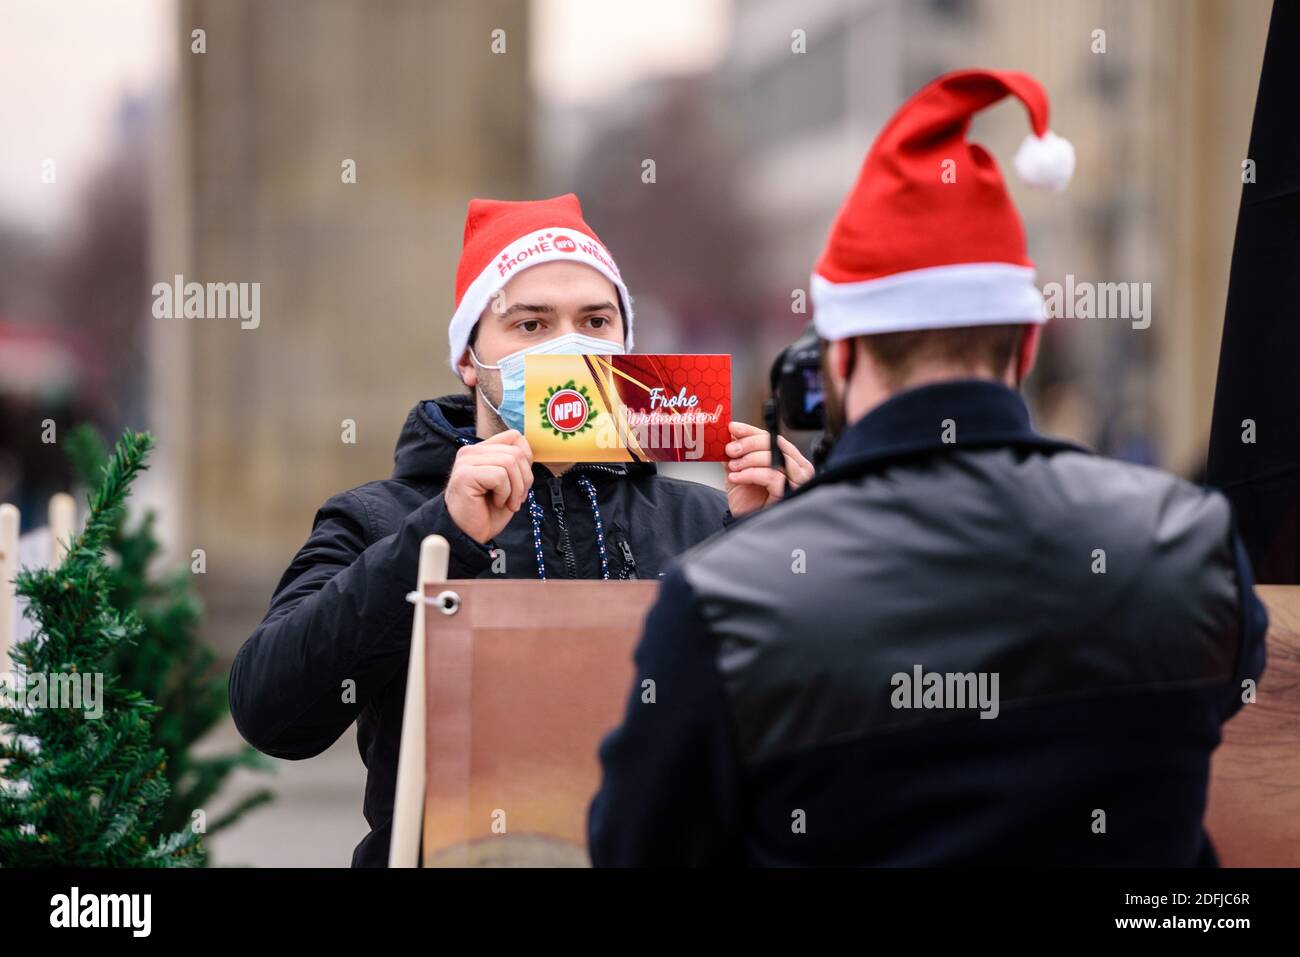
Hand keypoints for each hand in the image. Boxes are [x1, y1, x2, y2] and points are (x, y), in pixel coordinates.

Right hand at [444, 429, 534, 543]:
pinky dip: (505, 493)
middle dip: (524, 479)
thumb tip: (529, 454)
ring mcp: (466, 462)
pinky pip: (499, 476)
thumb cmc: (487, 512)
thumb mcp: (508, 484)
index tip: (522, 483)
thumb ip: (515, 464)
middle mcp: (471, 452)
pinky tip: (496, 503)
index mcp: (481, 451)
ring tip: (507, 502)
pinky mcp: (465, 475)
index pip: (514, 437)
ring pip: (510, 462)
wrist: (468, 535)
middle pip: (516, 451)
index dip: (526, 459)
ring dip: (515, 488)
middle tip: (517, 499)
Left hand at [724, 421, 814, 517]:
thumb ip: (735, 454)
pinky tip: (737, 477)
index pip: (772, 437)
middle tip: (730, 448)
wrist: (747, 523)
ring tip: (733, 466)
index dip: (751, 431)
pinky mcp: (792, 492)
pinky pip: (772, 476)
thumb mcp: (738, 472)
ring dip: (749, 459)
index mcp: (787, 458)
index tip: (733, 427)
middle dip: (749, 443)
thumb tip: (728, 434)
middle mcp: (797, 467)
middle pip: (776, 443)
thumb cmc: (749, 502)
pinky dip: (751, 474)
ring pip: (775, 457)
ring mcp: (797, 480)